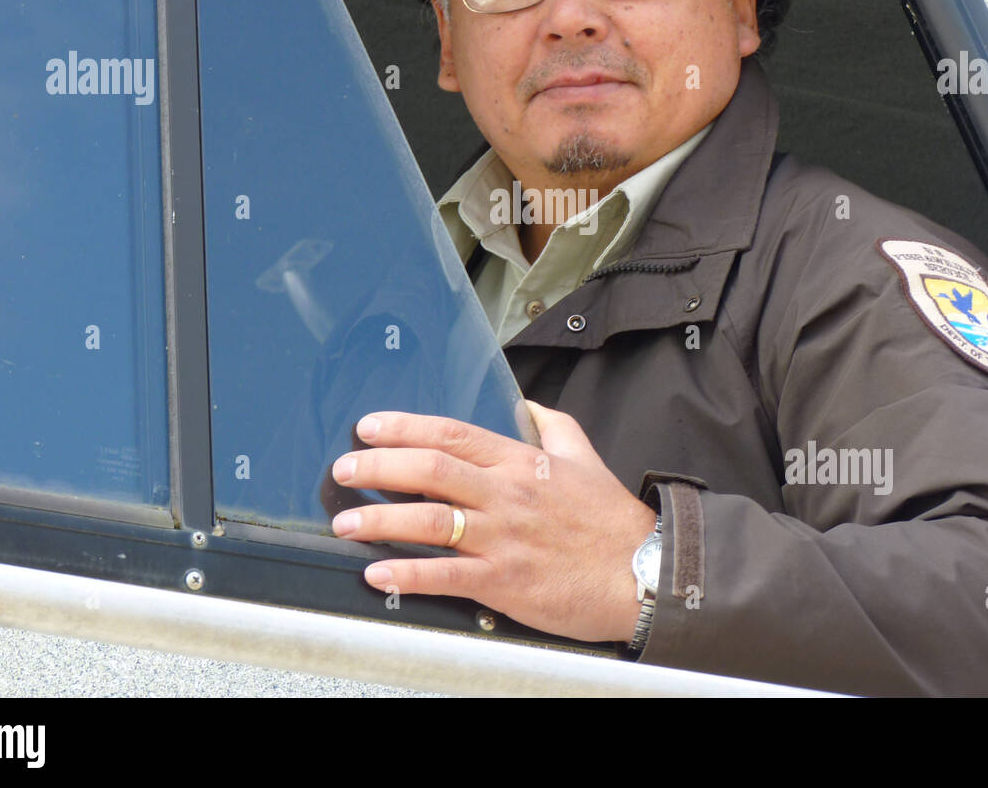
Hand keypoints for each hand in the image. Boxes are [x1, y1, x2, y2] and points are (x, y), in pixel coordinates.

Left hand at [328, 401, 656, 642]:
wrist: (643, 572)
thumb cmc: (610, 520)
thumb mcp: (583, 456)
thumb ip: (552, 425)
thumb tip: (526, 405)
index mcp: (520, 462)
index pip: (451, 434)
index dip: (404, 427)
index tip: (369, 427)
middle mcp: (505, 495)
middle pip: (430, 470)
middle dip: (378, 467)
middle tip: (343, 470)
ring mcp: (502, 539)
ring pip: (428, 521)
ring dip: (379, 520)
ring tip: (345, 523)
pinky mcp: (504, 582)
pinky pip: (445, 576)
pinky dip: (407, 574)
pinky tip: (377, 573)